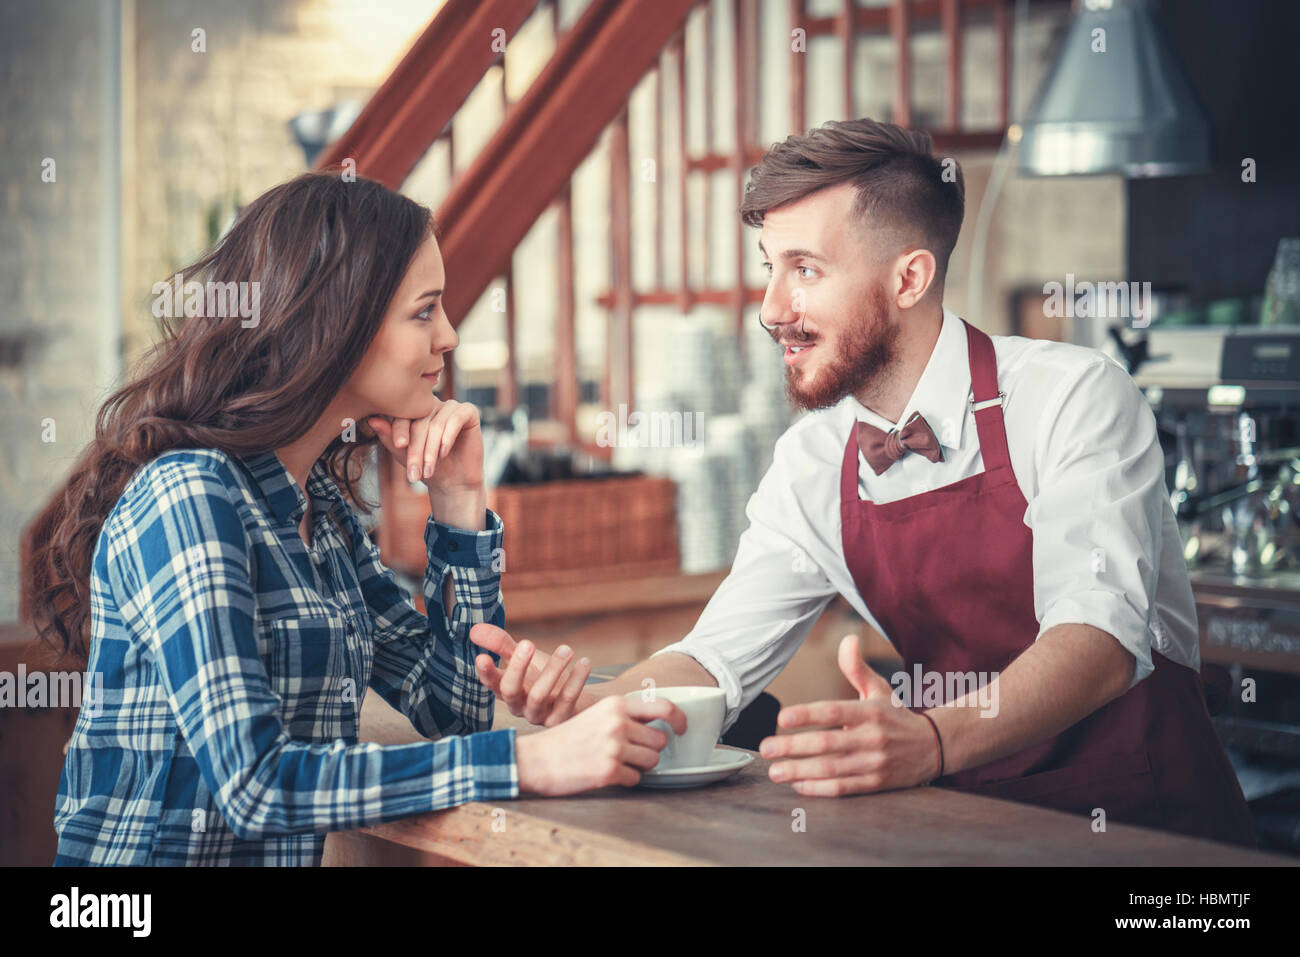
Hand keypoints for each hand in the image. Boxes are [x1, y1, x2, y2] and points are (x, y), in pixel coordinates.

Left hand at [367, 397, 483, 492]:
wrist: (453, 483)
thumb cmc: (427, 467)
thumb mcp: (403, 454)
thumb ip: (389, 437)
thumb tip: (372, 420)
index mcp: (415, 410)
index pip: (404, 414)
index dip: (400, 429)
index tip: (399, 445)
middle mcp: (433, 404)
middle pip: (420, 422)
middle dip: (416, 449)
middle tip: (413, 472)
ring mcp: (451, 406)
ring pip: (437, 424)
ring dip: (431, 450)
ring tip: (428, 470)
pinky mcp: (469, 411)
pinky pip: (456, 419)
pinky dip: (448, 437)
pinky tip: (444, 453)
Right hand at [471, 623, 597, 726]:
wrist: (577, 701)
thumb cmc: (544, 677)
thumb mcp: (524, 658)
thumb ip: (501, 644)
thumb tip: (474, 629)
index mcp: (508, 690)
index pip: (491, 683)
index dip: (486, 672)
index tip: (481, 657)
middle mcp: (520, 706)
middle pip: (511, 691)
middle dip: (517, 667)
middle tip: (528, 642)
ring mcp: (540, 715)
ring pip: (539, 696)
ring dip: (552, 669)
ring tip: (567, 649)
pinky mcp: (561, 719)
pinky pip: (567, 700)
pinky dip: (576, 680)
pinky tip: (584, 662)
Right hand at [513, 695, 686, 794]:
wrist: (536, 759)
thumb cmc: (567, 738)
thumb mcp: (596, 714)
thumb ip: (625, 715)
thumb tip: (660, 722)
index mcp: (616, 705)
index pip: (664, 707)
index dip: (680, 719)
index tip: (682, 728)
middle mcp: (618, 723)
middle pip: (660, 740)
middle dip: (650, 749)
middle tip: (631, 752)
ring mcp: (614, 748)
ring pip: (652, 761)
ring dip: (639, 765)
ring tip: (617, 762)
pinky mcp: (609, 772)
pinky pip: (636, 779)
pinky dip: (625, 780)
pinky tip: (606, 773)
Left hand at [758, 634, 941, 796]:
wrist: (935, 746)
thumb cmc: (897, 716)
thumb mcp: (880, 689)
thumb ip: (857, 668)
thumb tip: (847, 638)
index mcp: (870, 711)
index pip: (834, 711)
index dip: (807, 714)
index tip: (782, 718)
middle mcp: (872, 737)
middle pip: (828, 743)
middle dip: (793, 747)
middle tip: (766, 748)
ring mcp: (875, 763)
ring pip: (832, 769)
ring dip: (800, 771)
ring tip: (775, 771)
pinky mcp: (877, 784)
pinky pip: (845, 788)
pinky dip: (820, 788)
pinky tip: (799, 785)